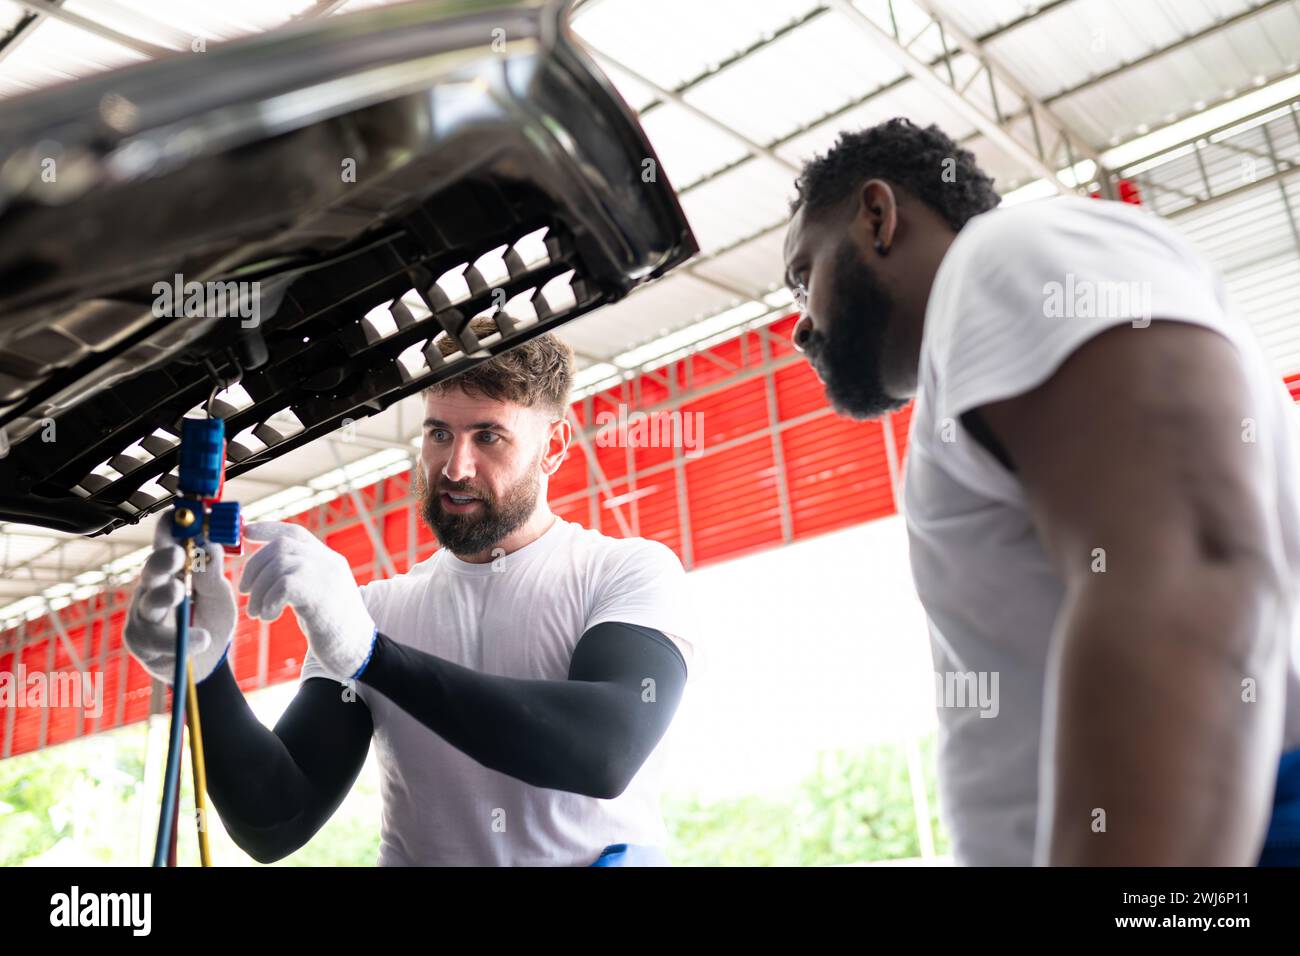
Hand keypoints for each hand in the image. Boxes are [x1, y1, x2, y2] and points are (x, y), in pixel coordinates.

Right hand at [124, 511, 235, 683]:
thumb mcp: (219, 594)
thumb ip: (213, 573)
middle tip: (175, 553)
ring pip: (148, 602)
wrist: (208, 660)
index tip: (175, 515)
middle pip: (151, 570)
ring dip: (163, 595)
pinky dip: (182, 639)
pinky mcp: (141, 642)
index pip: (167, 544)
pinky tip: (202, 639)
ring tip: (179, 591)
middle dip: (162, 559)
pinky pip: (156, 638)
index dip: (169, 530)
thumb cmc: (209, 619)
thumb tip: (211, 544)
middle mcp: (153, 587)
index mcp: (172, 570)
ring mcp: (143, 614)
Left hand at [239, 521, 375, 680]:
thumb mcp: (319, 593)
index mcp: (329, 559)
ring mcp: (327, 578)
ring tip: (256, 612)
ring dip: (258, 590)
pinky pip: (283, 586)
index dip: (267, 529)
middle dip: (254, 567)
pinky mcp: (320, 597)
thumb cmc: (334, 627)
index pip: (295, 533)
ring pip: (278, 565)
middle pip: (281, 546)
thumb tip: (266, 572)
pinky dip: (268, 601)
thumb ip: (301, 578)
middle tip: (244, 591)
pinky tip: (269, 616)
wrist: (359, 650)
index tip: (245, 533)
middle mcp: (329, 563)